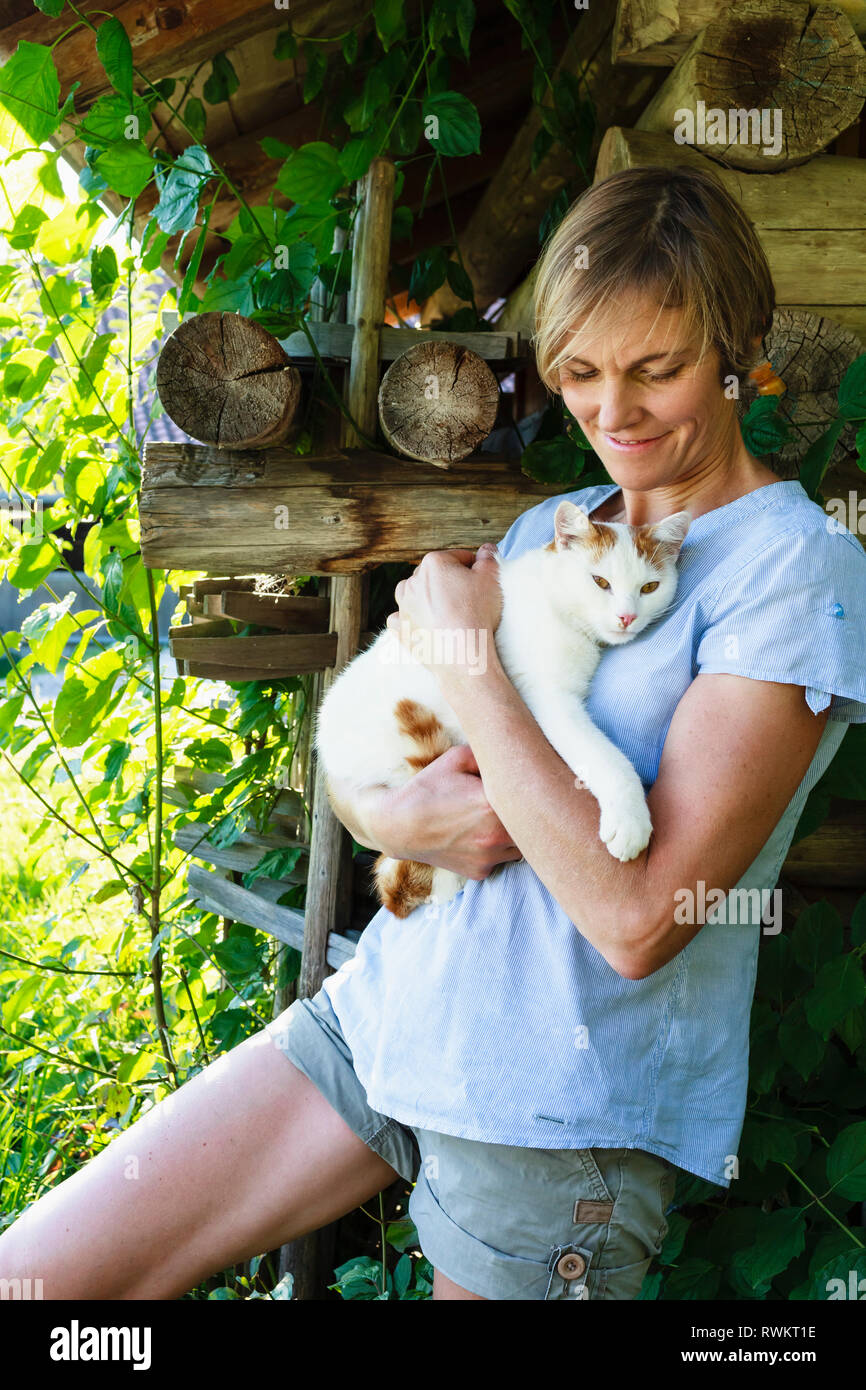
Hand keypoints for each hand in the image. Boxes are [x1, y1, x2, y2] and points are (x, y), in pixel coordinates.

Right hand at [379, 744, 521, 879]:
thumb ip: (488, 753)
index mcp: (493, 804)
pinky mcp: (480, 872)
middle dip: (525, 814)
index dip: (528, 788)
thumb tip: (511, 753)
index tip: (524, 782)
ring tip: (493, 819)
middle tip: (513, 802)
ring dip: (513, 834)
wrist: (398, 826)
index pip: (529, 795)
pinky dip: (495, 849)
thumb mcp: (456, 758)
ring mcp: (489, 857)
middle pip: (531, 825)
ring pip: (520, 846)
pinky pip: (501, 860)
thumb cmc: (427, 789)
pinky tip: (477, 836)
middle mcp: (496, 835)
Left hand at [385, 543, 502, 678]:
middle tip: (468, 599)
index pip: (457, 557)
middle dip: (449, 583)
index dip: (473, 568)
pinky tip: (424, 624)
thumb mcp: (491, 579)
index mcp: (434, 563)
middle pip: (434, 575)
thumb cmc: (477, 614)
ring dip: (426, 597)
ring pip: (413, 593)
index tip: (481, 581)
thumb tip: (486, 550)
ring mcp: (404, 605)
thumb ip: (489, 559)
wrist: (463, 654)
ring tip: (445, 610)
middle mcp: (413, 581)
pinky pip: (401, 618)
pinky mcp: (401, 628)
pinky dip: (410, 619)